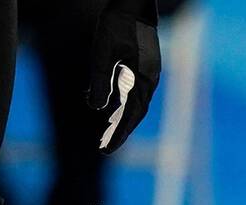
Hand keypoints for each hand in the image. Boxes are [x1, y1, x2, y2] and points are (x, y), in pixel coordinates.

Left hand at [88, 0, 160, 153]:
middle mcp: (148, 80)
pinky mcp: (141, 66)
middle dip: (120, 132)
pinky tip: (106, 106)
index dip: (119, 134)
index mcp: (143, 80)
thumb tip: (97, 109)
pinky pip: (131, 91)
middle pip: (135, 114)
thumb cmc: (118, 24)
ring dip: (121, 120)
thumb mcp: (102, 53)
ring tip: (106, 134)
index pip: (131, 115)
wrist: (134, 3)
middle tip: (105, 149)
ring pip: (133, 104)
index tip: (106, 150)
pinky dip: (121, 103)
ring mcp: (146, 74)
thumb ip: (100, 80)